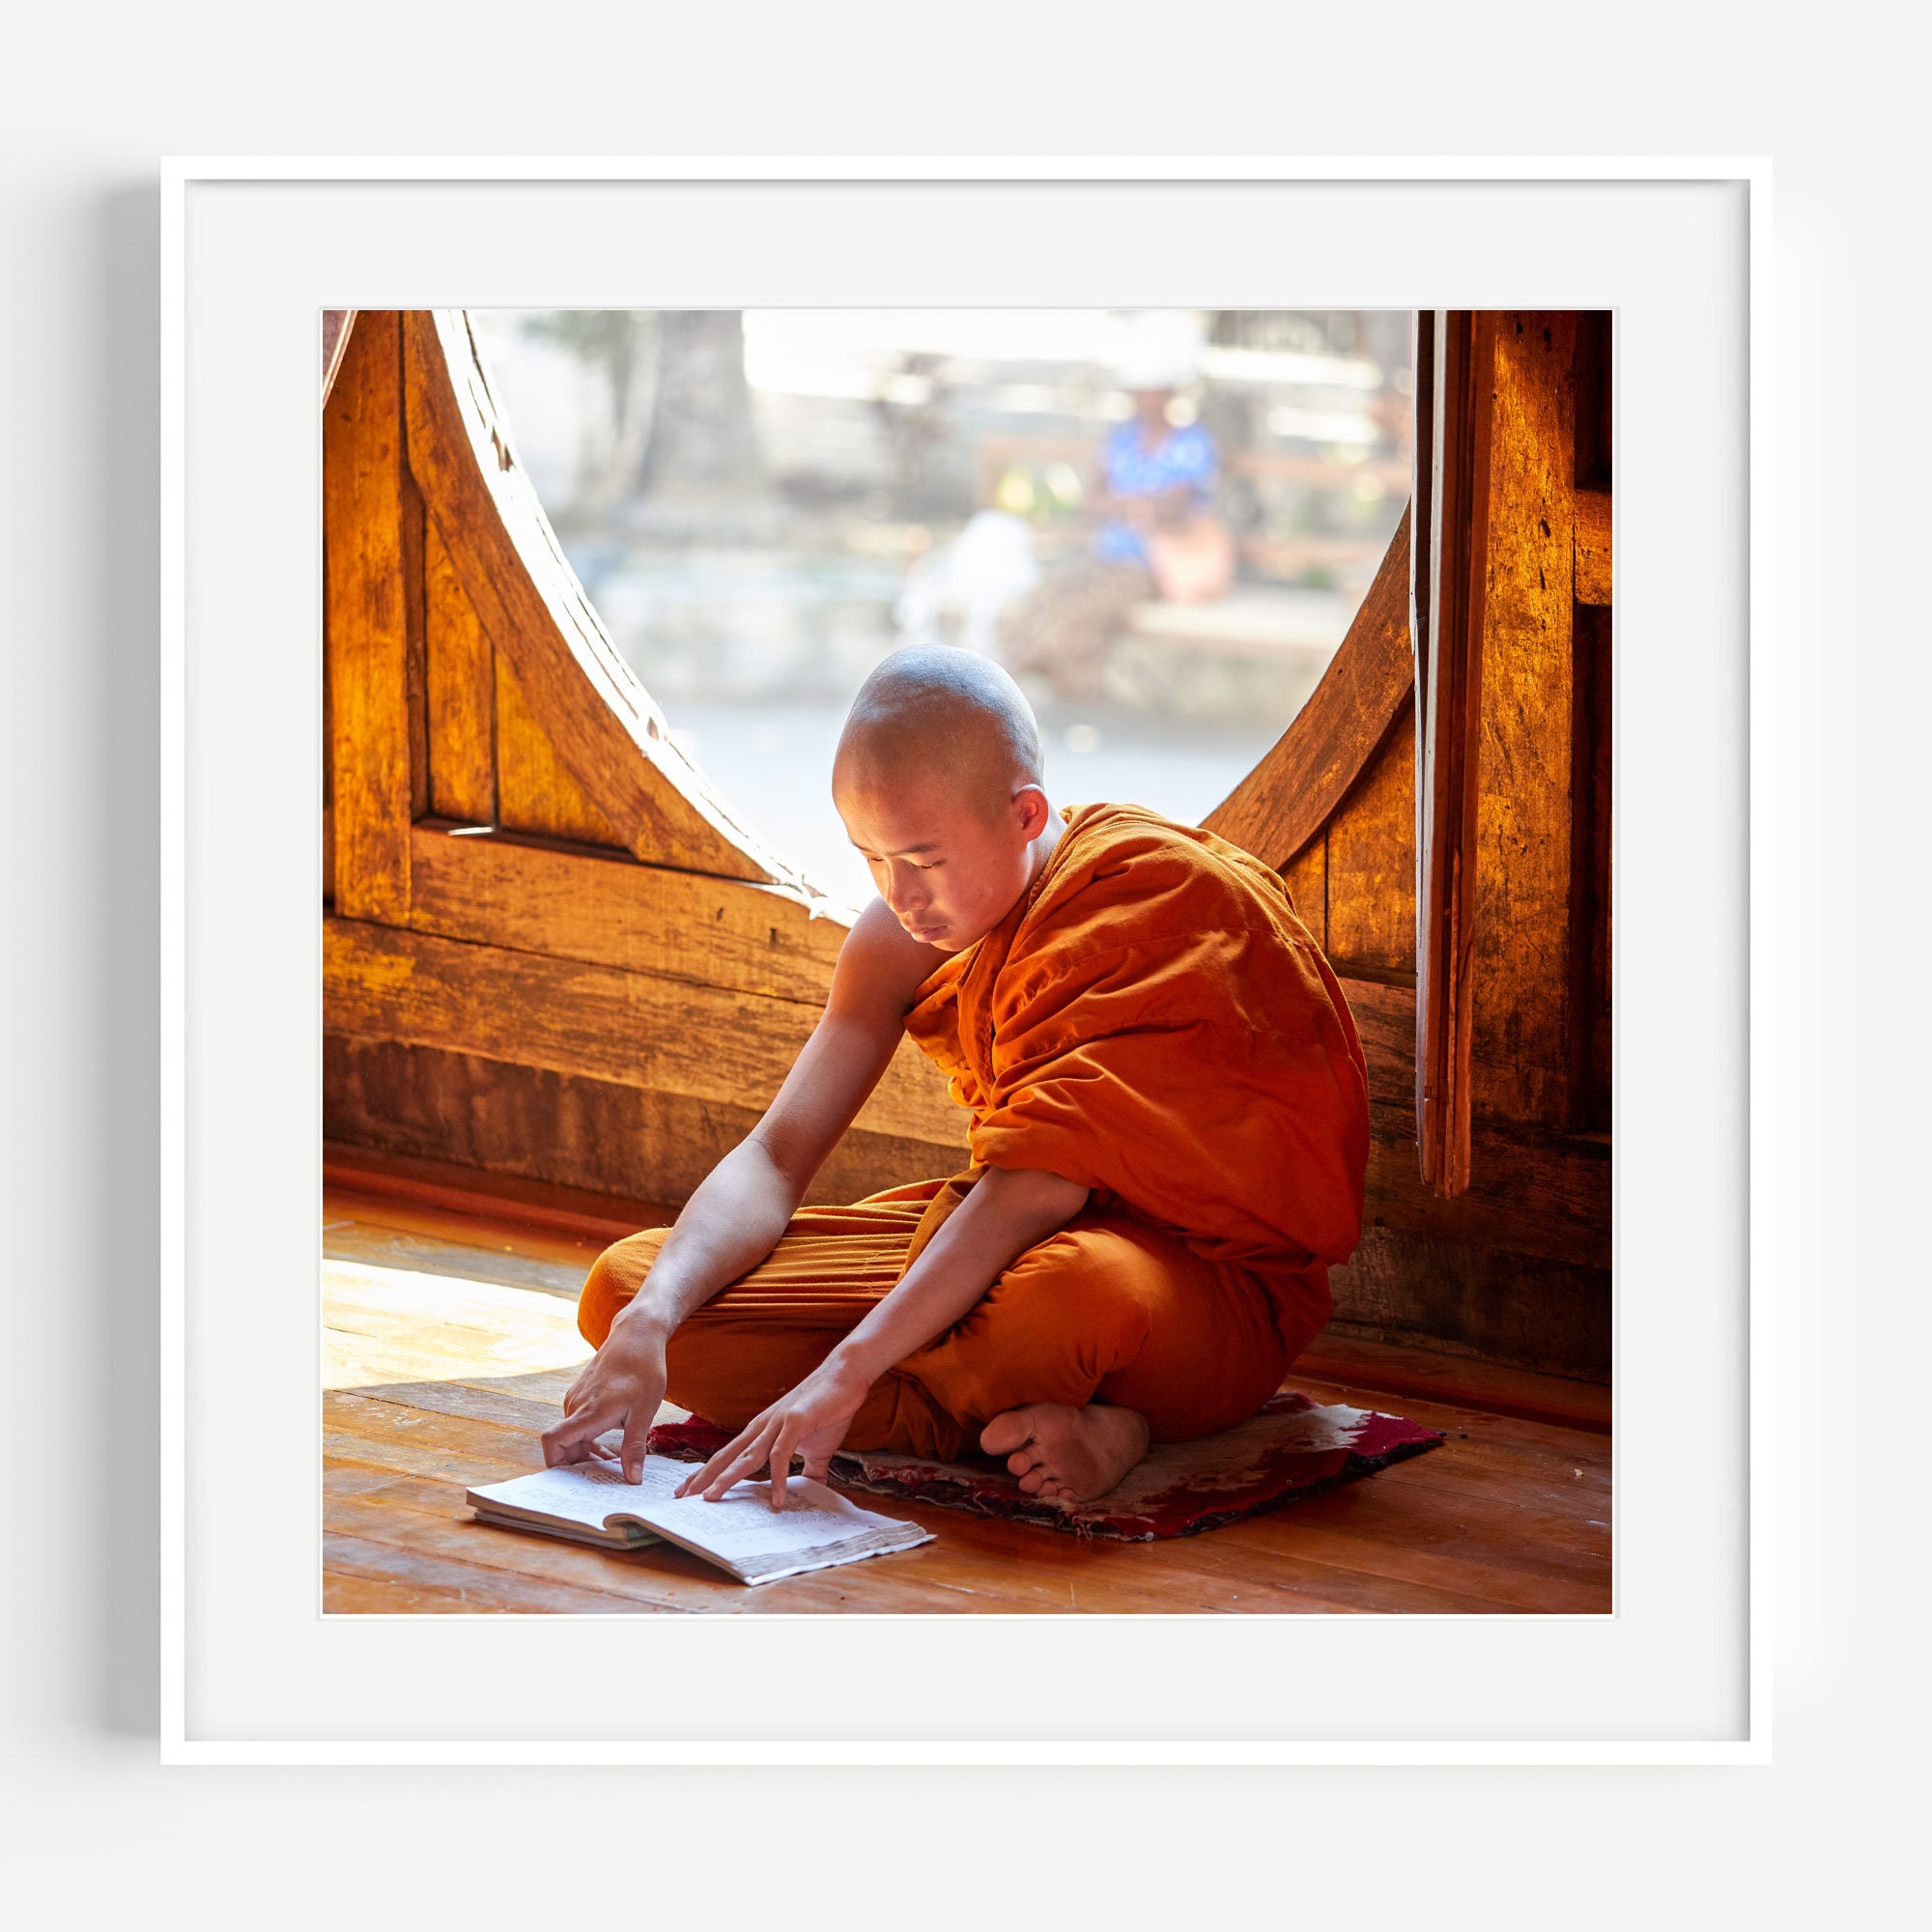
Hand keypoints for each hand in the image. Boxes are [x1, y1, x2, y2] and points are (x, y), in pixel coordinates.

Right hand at [539, 1316, 667, 1481]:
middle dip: (578, 1466)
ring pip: (572, 1435)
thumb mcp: (645, 1411)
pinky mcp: (583, 1394)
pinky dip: (589, 1439)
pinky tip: (612, 1447)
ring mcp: (577, 1398)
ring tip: (614, 1465)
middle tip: (605, 1480)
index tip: (576, 1480)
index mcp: (588, 1412)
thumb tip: (632, 1479)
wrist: (637, 1335)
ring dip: (586, 1453)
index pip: (553, 1441)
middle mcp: (576, 1405)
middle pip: (563, 1445)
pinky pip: (578, 1424)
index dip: (556, 1465)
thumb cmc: (644, 1369)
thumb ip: (634, 1446)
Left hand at [673, 1354, 872, 1509]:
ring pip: (746, 1456)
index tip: (687, 1491)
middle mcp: (762, 1427)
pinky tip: (777, 1499)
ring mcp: (777, 1423)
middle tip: (681, 1498)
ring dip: (727, 1478)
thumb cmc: (829, 1408)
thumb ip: (811, 1469)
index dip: (707, 1473)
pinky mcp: (796, 1422)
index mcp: (761, 1432)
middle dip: (703, 1478)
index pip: (727, 1455)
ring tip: (710, 1499)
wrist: (845, 1375)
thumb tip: (815, 1490)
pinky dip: (777, 1478)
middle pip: (726, 1456)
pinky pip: (782, 1454)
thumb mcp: (816, 1447)